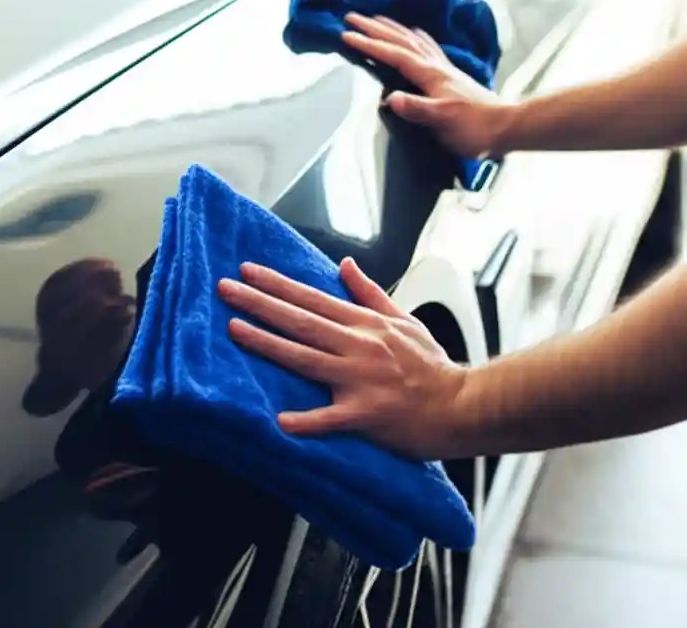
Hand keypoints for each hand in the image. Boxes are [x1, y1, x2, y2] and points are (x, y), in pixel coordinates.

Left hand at [216, 257, 471, 459]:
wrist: (462, 405)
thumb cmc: (432, 366)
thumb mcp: (404, 321)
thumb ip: (370, 294)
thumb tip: (344, 265)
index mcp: (366, 324)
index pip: (313, 298)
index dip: (277, 284)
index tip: (246, 271)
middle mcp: (359, 346)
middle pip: (300, 321)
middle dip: (259, 303)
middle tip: (224, 289)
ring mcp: (360, 379)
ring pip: (305, 358)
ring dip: (267, 343)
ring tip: (234, 330)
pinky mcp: (366, 414)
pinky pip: (330, 419)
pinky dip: (306, 420)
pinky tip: (279, 420)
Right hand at [342, 12, 514, 159]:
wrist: (505, 127)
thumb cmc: (475, 128)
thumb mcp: (444, 121)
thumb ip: (417, 109)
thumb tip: (390, 98)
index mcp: (431, 75)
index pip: (394, 55)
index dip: (369, 44)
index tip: (347, 35)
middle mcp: (436, 67)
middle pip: (401, 40)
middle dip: (375, 28)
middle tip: (352, 17)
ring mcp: (444, 70)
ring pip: (413, 41)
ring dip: (393, 28)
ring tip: (377, 18)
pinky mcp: (450, 77)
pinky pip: (428, 48)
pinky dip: (416, 37)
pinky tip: (416, 34)